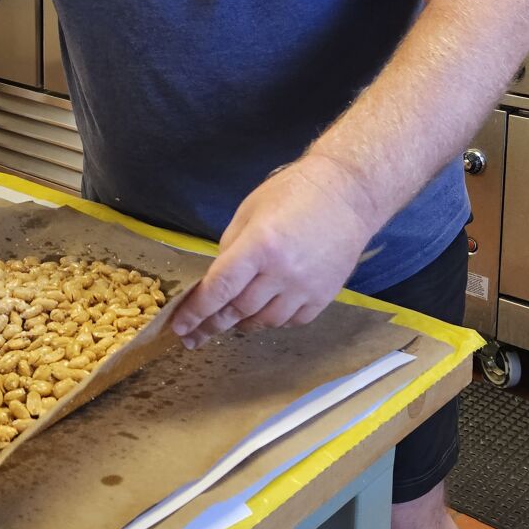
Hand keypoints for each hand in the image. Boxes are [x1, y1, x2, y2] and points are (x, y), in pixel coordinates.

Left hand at [171, 156, 376, 346]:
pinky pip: (291, 321)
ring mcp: (305, 288)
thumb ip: (230, 247)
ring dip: (243, 323)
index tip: (180, 327)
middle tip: (195, 336)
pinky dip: (274, 320)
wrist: (348, 194)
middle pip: (238, 310)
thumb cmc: (293, 193)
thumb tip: (217, 279)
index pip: (219, 288)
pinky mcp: (324, 297)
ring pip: (264, 322)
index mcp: (259, 246)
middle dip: (212, 324)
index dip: (196, 311)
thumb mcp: (250, 211)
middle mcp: (282, 272)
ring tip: (230, 320)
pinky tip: (265, 313)